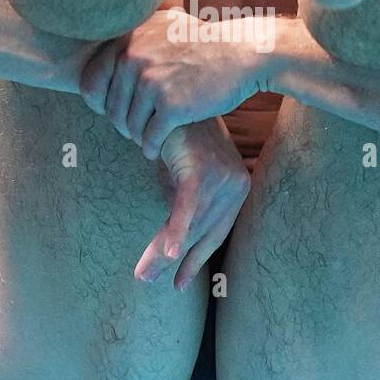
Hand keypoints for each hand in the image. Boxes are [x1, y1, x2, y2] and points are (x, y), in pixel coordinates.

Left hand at [78, 8, 263, 158]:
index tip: (115, 110)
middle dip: (122, 124)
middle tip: (136, 129)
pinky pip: (149, 137)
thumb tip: (109, 43)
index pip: (91, 81)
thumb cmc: (205, 43)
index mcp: (127, 39)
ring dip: (138, 137)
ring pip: (129, 126)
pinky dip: (151, 148)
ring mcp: (151, 82)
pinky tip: (156, 149)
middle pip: (110, 108)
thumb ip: (136, 34)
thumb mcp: (165, 24)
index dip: (100, 102)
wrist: (242, 52)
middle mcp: (133, 57)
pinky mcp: (171, 106)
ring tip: (148, 138)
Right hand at [134, 118, 250, 290]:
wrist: (173, 97)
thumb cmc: (177, 135)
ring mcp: (221, 178)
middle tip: (147, 280)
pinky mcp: (202, 171)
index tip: (177, 282)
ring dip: (162, 253)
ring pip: (190, 227)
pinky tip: (167, 254)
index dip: (195, 260)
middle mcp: (236, 185)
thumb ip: (186, 202)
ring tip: (141, 273)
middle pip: (201, 235)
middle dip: (173, 263)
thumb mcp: (183, 174)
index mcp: (237, 188)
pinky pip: (187, 209)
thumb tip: (172, 239)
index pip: (215, 234)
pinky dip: (176, 232)